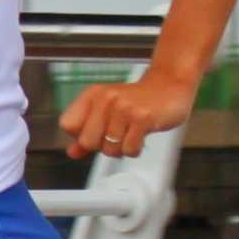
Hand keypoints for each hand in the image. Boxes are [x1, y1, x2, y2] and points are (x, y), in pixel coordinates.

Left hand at [58, 68, 196, 161]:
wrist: (170, 85)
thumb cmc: (138, 100)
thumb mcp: (107, 111)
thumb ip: (86, 131)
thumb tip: (72, 152)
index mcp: (92, 95)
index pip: (67, 125)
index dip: (80, 135)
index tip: (95, 132)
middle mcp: (106, 99)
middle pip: (87, 141)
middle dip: (102, 146)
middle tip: (117, 135)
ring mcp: (125, 108)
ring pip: (109, 149)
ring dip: (122, 148)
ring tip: (131, 133)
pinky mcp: (143, 118)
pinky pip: (129, 149)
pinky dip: (136, 149)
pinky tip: (141, 135)